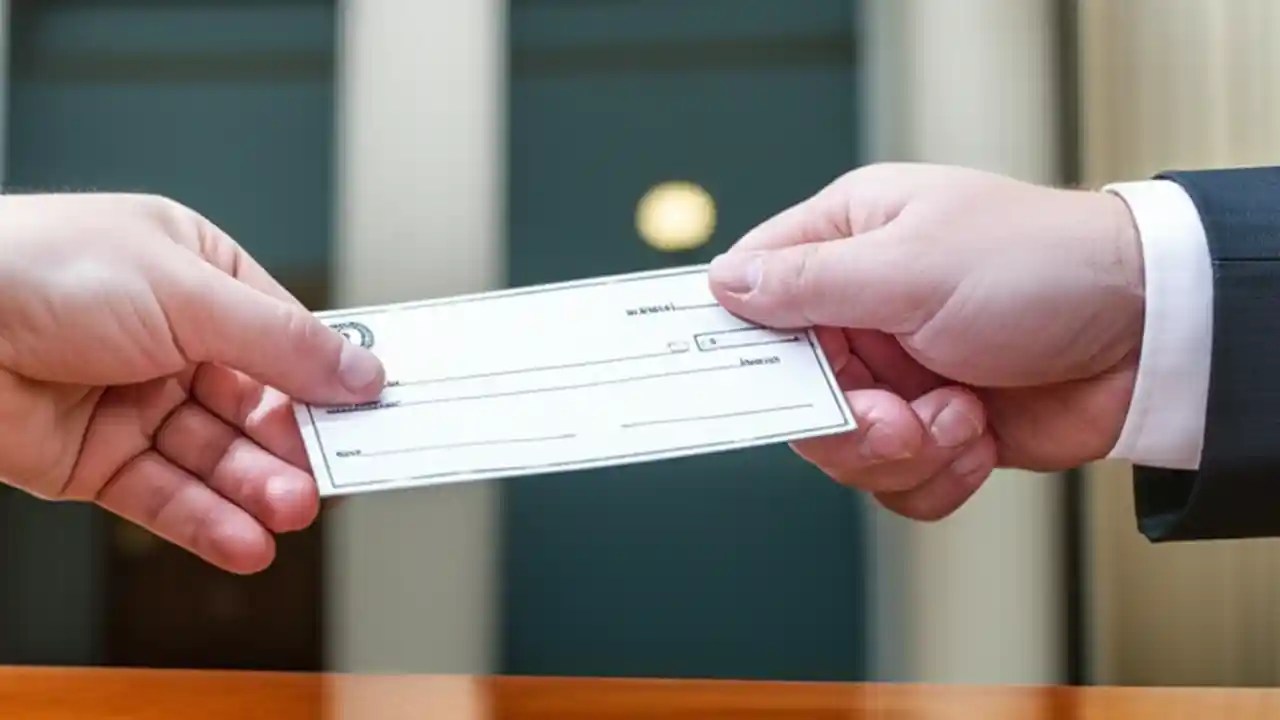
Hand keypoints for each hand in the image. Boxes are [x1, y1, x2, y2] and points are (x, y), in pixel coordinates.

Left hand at [0, 193, 384, 573]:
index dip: (328, 379)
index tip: (371, 414)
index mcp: (196, 276)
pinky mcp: (95, 461)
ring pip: (215, 456)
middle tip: (330, 476)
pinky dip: (207, 521)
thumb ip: (281, 342)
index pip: (283, 337)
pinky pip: (165, 496)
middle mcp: (170, 339)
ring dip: (256, 488)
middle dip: (291, 445)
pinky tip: (246, 540)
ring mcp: (133, 401)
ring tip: (290, 512)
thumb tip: (360, 370)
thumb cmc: (36, 268)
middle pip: (256, 405)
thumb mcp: (186, 292)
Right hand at [709, 163, 1142, 520]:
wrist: (1150, 335)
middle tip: (896, 421)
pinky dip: (938, 472)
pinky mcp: (936, 427)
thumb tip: (723, 283)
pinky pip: (896, 479)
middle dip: (847, 423)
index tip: (741, 383)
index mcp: (849, 242)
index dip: (741, 341)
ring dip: (901, 451)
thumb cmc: (1040, 268)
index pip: (755, 290)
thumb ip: (808, 282)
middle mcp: (865, 309)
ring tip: (960, 419)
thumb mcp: (911, 267)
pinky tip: (980, 435)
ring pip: (843, 447)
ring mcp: (900, 372)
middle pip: (796, 391)